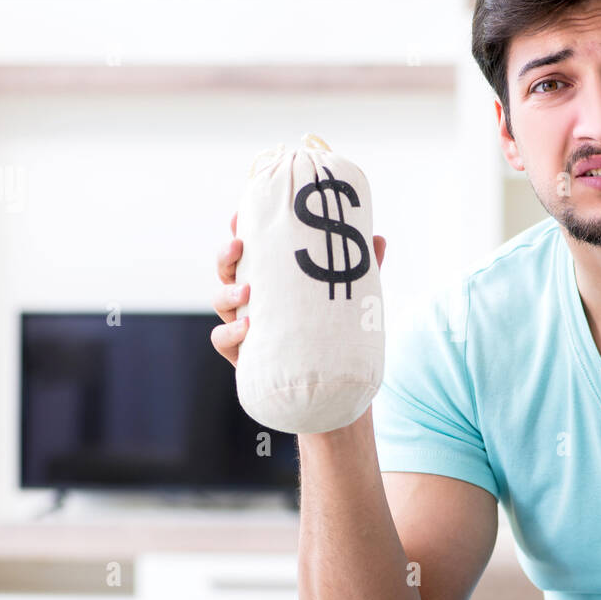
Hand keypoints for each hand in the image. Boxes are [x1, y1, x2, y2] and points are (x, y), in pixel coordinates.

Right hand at [210, 210, 386, 367]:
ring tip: (246, 290)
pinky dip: (229, 332)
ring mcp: (244, 326)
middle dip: (226, 255)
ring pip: (220, 302)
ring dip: (227, 293)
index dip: (238, 230)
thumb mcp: (351, 296)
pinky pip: (222, 340)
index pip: (248, 250)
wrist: (330, 383)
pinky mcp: (243, 354)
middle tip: (238, 245)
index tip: (239, 216)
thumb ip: (362, 269)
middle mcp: (252, 299)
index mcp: (271, 279)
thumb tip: (379, 238)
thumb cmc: (335, 329)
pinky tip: (247, 326)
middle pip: (226, 270)